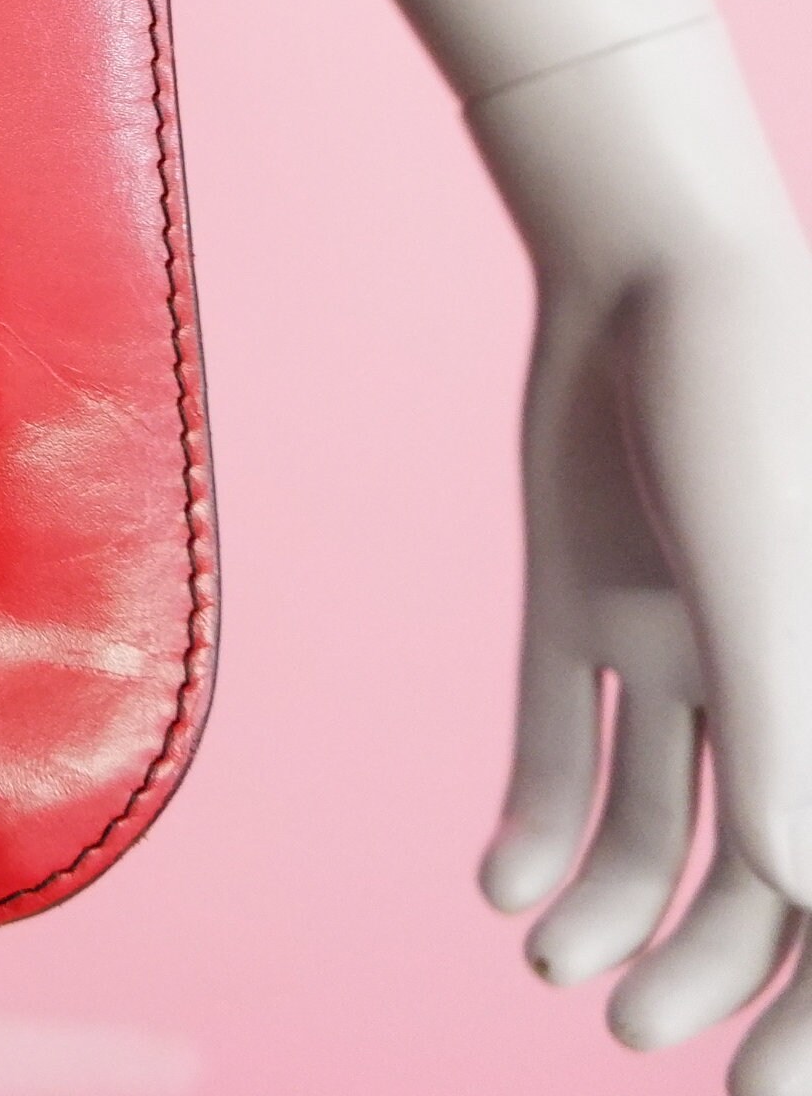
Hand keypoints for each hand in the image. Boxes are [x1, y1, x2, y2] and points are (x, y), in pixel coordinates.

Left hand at [469, 23, 811, 1091]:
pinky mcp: (583, 600)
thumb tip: (810, 896)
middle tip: (628, 1038)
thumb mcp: (770, 594)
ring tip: (552, 972)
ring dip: (616, 913)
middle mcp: (781, 686)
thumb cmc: (761, 420)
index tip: (760, 1092)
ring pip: (662, 825)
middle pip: (764, 879)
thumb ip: (795, 737)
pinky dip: (539, 828)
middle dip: (712, 973)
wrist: (656, 273)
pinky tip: (504, 891)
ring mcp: (683, 645)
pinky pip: (568, 740)